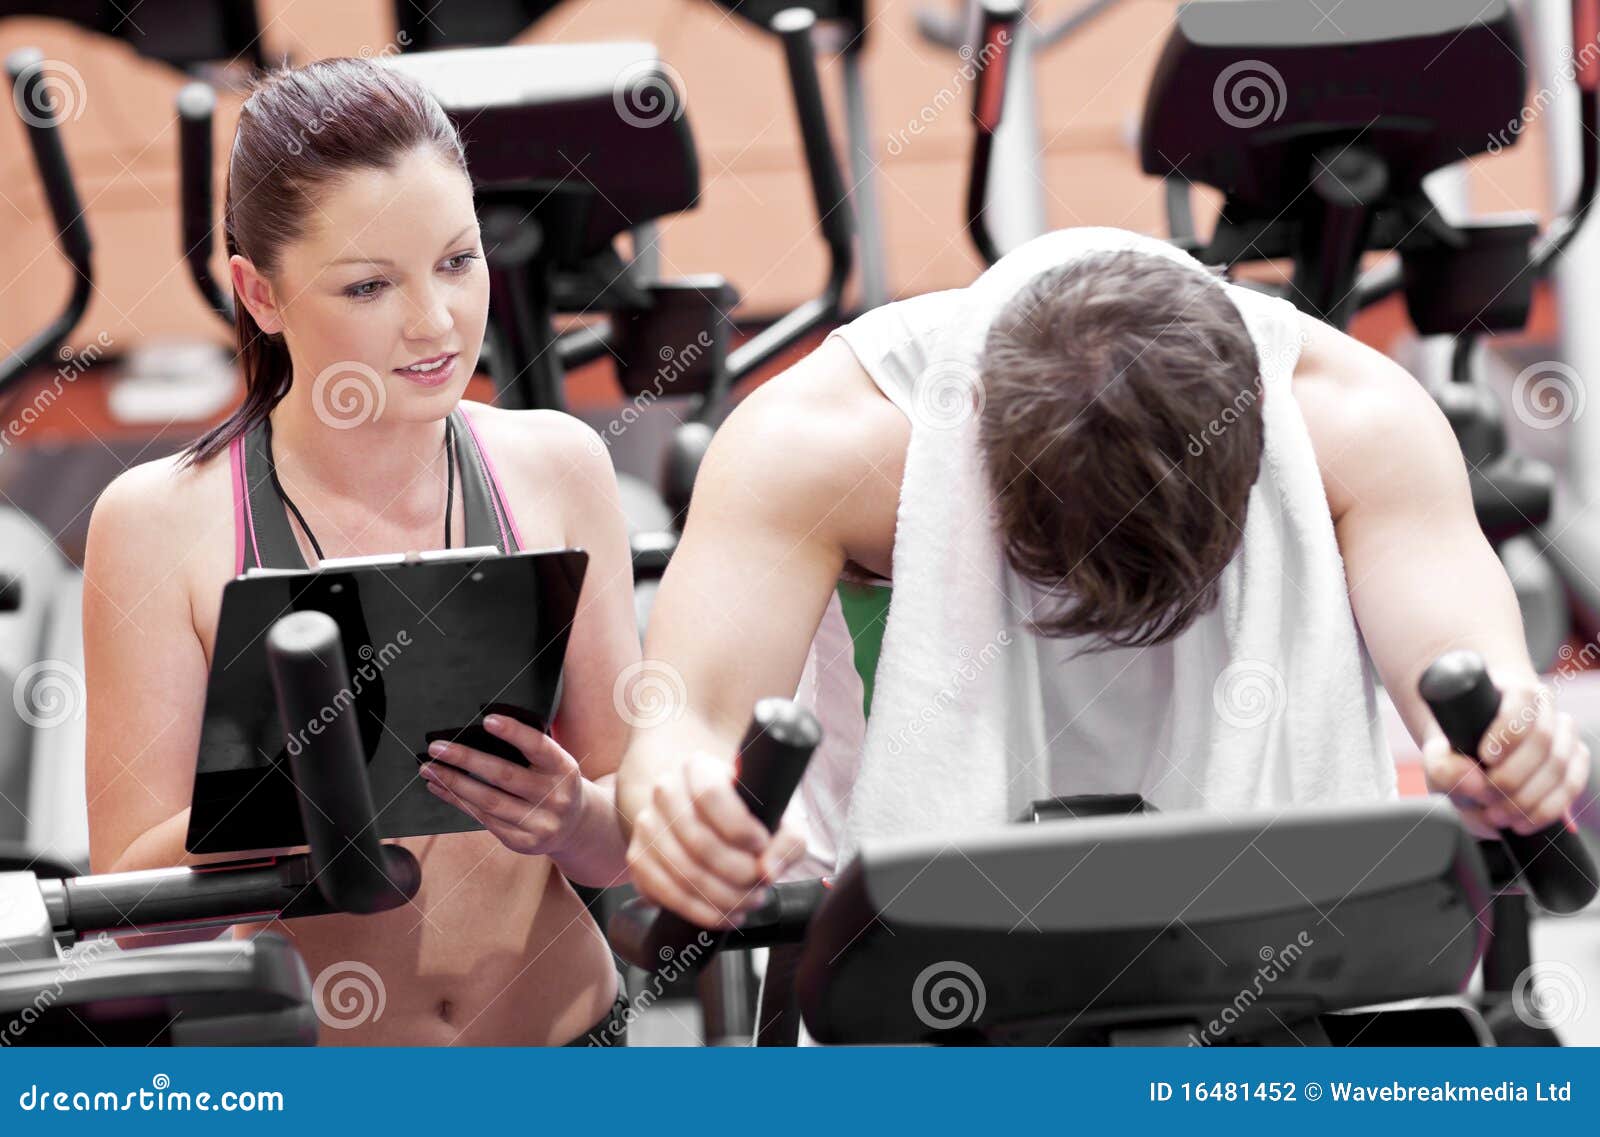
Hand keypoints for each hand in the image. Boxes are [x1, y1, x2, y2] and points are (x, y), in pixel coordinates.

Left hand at [419, 714, 588, 855]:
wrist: (574, 826)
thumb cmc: (553, 782)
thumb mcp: (554, 764)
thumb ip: (528, 751)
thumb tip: (475, 735)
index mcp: (564, 769)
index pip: (539, 746)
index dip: (514, 732)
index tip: (487, 719)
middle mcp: (556, 798)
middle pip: (504, 776)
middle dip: (466, 759)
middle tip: (437, 747)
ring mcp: (540, 823)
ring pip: (488, 801)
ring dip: (453, 784)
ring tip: (429, 769)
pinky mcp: (522, 842)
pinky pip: (484, 819)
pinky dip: (459, 802)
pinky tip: (441, 789)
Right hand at [625, 751, 805, 928]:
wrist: (714, 824)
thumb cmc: (751, 818)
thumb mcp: (780, 820)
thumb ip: (787, 841)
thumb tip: (768, 872)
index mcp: (698, 767)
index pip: (710, 794)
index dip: (739, 828)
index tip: (761, 846)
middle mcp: (665, 790)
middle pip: (698, 841)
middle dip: (737, 874)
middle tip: (760, 886)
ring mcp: (647, 825)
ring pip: (683, 872)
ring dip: (723, 898)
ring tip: (748, 902)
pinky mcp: (638, 858)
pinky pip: (665, 893)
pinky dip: (699, 911)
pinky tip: (724, 914)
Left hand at [1424, 673, 1590, 838]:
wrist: (1474, 762)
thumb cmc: (1458, 752)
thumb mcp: (1438, 758)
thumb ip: (1442, 767)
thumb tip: (1475, 782)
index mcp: (1509, 692)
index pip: (1521, 699)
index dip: (1507, 731)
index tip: (1485, 756)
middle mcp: (1544, 709)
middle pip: (1542, 740)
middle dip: (1513, 777)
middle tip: (1486, 798)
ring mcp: (1564, 735)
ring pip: (1559, 766)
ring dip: (1528, 798)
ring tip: (1497, 814)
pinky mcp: (1576, 761)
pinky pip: (1572, 785)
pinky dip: (1546, 808)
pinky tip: (1522, 822)